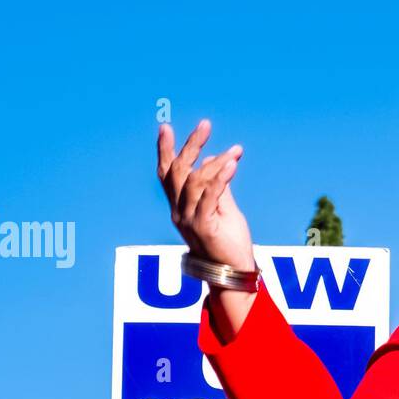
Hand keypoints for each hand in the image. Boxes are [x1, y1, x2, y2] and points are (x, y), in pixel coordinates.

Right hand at [156, 119, 254, 271]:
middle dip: (190, 145)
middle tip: (205, 124)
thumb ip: (218, 186)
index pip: (167, 174)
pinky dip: (220, 178)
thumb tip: (214, 160)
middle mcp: (179, 212)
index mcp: (180, 206)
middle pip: (178, 171)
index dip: (164, 150)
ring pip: (195, 181)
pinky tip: (232, 164)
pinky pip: (210, 197)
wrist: (234, 273)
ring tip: (235, 152)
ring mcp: (189, 221)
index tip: (165, 126)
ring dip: (216, 162)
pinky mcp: (204, 228)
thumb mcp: (224, 208)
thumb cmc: (229, 242)